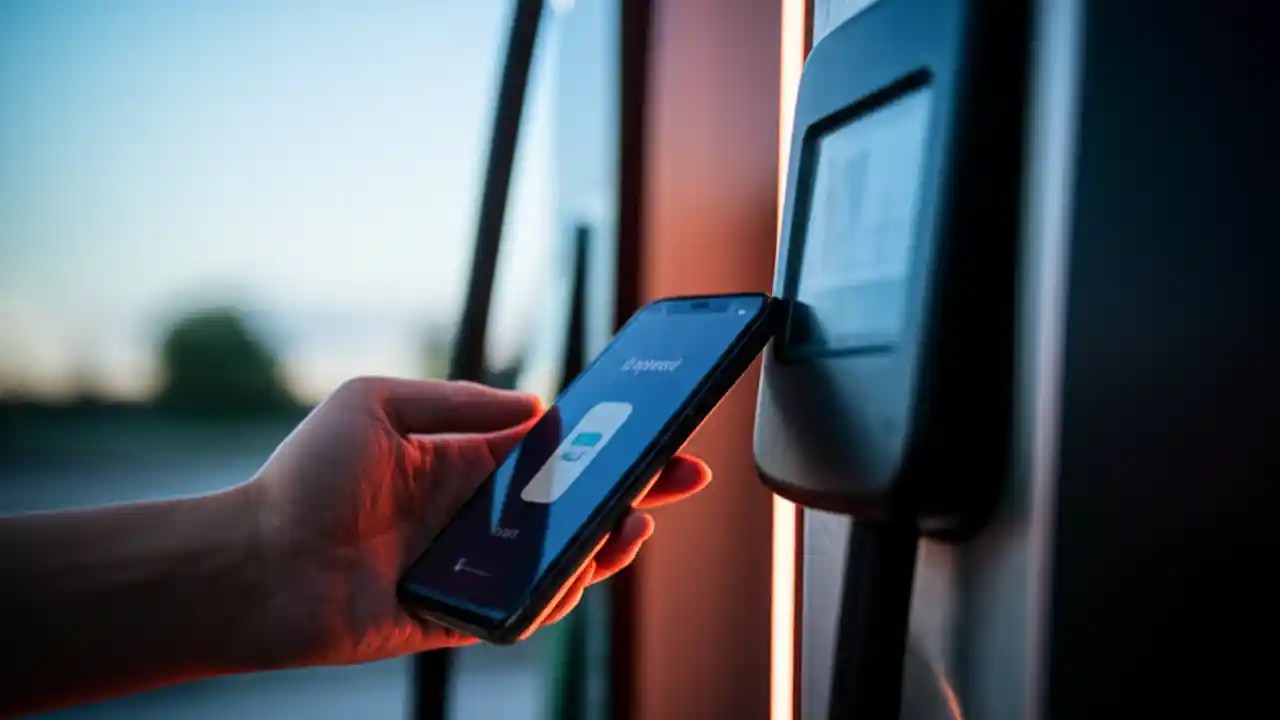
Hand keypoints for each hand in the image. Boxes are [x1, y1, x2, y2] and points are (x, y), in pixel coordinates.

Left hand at [244, 376, 710, 666]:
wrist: (257, 565)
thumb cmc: (305, 478)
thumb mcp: (375, 405)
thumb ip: (457, 403)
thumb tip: (535, 408)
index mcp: (464, 463)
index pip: (554, 450)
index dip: (606, 440)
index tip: (655, 427)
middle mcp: (477, 516)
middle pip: (574, 504)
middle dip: (633, 491)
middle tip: (683, 478)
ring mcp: (474, 568)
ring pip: (561, 560)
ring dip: (605, 545)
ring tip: (630, 526)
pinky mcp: (462, 617)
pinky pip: (525, 610)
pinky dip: (556, 594)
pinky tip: (573, 572)